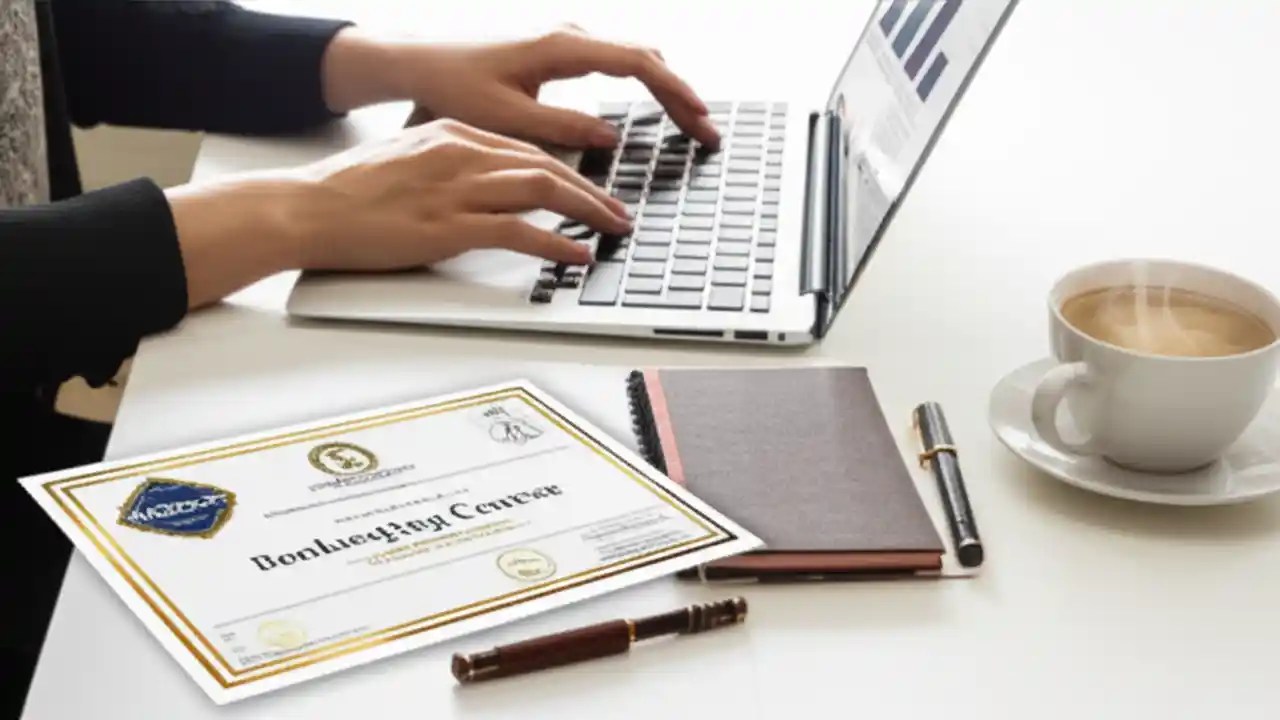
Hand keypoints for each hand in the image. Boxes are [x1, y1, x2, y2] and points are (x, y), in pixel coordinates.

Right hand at [296, 118, 629, 268]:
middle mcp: (460, 152)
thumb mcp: (405, 162)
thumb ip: (447, 168)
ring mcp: (457, 187)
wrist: (306, 208)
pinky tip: (577, 254)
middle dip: (591, 189)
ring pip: (543, 188)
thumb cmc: (347, 193)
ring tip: (613, 229)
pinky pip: (520, 231)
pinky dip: (556, 243)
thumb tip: (480, 188)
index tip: (589, 186)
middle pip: (545, 164)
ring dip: (587, 210)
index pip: (525, 148)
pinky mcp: (450, 225)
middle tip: (618, 211)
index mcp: (451, 133)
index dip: (567, 169)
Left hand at [321, 25, 719, 149]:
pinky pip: (617, 63)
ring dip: (665, 90)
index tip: (698, 119)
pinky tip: (655, 109)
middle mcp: (569, 36)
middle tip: (707, 133)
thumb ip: (562, 129)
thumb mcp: (506, 119)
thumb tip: (612, 138)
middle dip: (681, 95)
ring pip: (634, 58)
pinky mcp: (560, 52)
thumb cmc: (453, 88)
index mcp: (561, 48)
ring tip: (690, 124)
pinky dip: (644, 85)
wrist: (418, 63)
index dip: (674, 92)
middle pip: (645, 59)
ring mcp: (567, 41)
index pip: (637, 64)